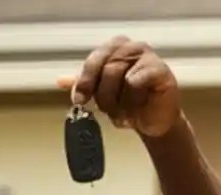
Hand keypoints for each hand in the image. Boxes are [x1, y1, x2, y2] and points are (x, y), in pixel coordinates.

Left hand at [57, 36, 181, 137]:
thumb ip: (83, 85)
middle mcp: (131, 47)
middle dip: (102, 94)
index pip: (93, 61)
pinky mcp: (160, 69)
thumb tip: (60, 80)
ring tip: (124, 110)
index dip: (85, 82)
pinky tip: (138, 106)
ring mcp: (147, 56)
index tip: (79, 100)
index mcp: (114, 48)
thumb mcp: (100, 93)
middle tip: (106, 109)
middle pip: (105, 68)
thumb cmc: (126, 103)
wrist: (151, 120)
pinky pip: (135, 82)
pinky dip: (132, 100)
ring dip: (117, 100)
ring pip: (118, 75)